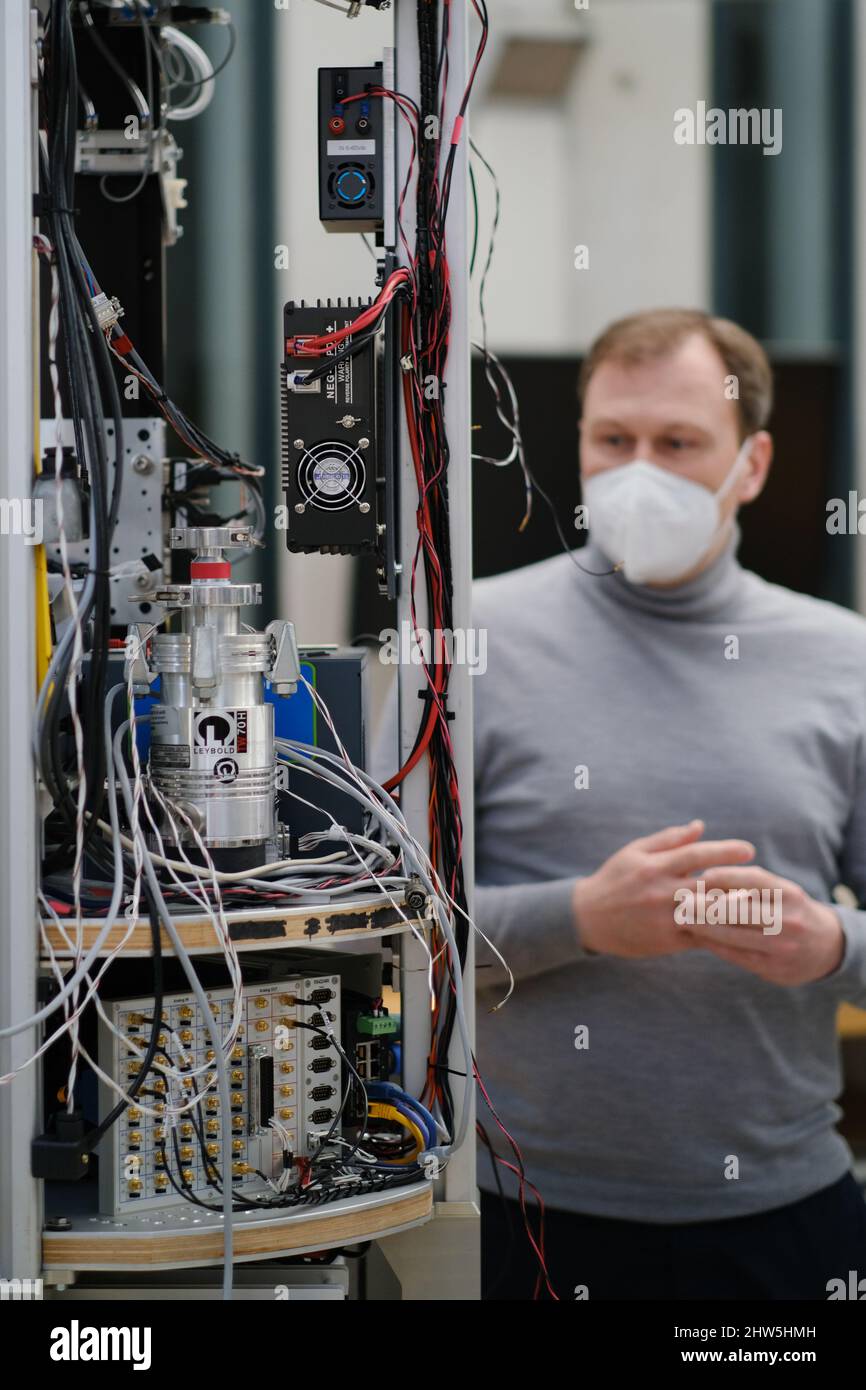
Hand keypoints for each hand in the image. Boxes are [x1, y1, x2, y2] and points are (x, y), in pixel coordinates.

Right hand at [573, 820, 755, 958]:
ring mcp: (665, 918)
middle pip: (709, 885)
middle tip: (768, 880)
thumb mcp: (635, 852)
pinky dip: (723, 934)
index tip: (749, 850)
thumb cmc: (614, 879)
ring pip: (709, 914)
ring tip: (764, 906)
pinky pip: (701, 937)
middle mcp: (662, 891)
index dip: (725, 851)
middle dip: (740, 882)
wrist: (588, 918)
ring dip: (737, 910)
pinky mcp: (667, 940)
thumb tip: (700, 826)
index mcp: (655, 866)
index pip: (697, 854)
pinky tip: (744, 932)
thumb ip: (669, 839)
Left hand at [682, 865, 844, 984]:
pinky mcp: (771, 968)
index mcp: (789, 894)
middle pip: (738, 909)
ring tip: (682, 917)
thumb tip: (707, 875)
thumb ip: (751, 885)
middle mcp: (787, 919)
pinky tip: (697, 936)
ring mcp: (779, 946)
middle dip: (705, 904)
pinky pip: (735, 955)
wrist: (826, 948)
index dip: (723, 876)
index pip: (752, 879)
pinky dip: (713, 944)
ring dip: (703, 926)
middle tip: (681, 899)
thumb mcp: (782, 891)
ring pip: (733, 934)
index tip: (700, 874)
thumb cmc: (790, 911)